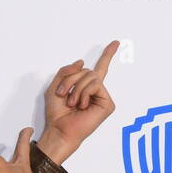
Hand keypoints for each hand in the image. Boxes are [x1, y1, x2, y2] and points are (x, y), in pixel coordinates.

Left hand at [39, 40, 119, 162]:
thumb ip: (66, 71)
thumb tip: (82, 62)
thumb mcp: (55, 86)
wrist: (59, 129)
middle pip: (87, 70)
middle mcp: (96, 90)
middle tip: (63, 94)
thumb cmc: (57, 113)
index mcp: (86, 86)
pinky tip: (82, 105)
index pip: (99, 68)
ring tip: (72, 103)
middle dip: (71, 79)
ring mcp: (103, 97)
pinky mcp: (108, 104)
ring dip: (76, 88)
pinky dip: (84, 93)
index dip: (107, 54)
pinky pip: (96, 85)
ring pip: (91, 76)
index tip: (115, 43)